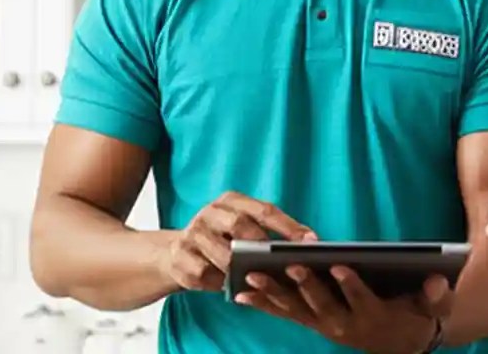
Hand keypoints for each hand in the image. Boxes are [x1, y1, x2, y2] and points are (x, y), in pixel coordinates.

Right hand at [159, 191, 316, 291]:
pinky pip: (204, 274)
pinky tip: (228, 287)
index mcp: (231, 200)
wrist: (176, 253)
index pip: (265, 210)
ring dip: (241, 269)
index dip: (289, 227)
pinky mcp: (179, 257)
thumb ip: (268, 234)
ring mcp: (192, 234)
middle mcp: (210, 212)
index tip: (312, 242)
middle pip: (240, 225)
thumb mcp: (242, 229)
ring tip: (260, 280)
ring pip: (222, 254)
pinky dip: (219, 283)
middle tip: (284, 263)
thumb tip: (307, 247)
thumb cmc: (222, 241)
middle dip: (263, 246)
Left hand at [236, 264, 452, 353]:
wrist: (401, 344)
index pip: (362, 300)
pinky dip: (264, 304)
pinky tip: (241, 293)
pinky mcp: (313, 323)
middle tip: (293, 266)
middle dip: (308, 287)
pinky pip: (285, 314)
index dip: (351, 285)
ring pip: (297, 310)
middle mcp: (346, 325)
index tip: (340, 267)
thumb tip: (437, 279)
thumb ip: (437, 295)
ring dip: (275, 295)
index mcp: (374, 316)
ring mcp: (325, 326)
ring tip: (253, 278)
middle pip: (324, 306)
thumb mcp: (433, 308)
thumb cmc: (416, 317)